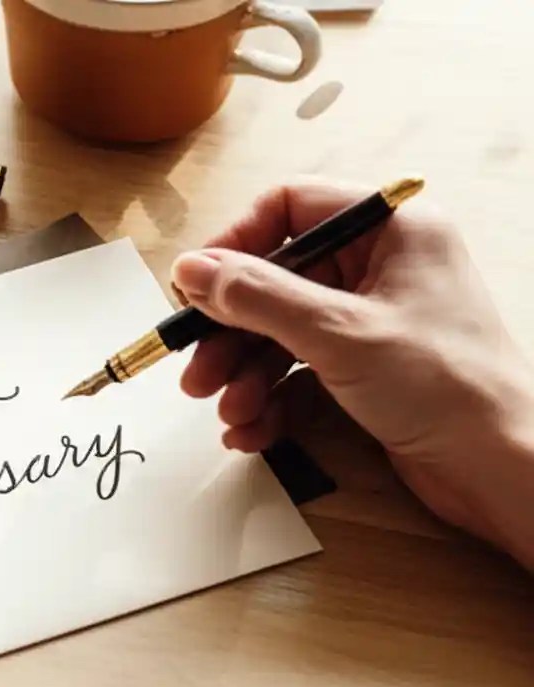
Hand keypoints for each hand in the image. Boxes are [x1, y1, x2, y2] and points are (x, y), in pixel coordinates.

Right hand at [170, 180, 533, 568]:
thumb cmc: (449, 388)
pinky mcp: (365, 367)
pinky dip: (269, 399)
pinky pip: (297, 369)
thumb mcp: (337, 332)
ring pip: (280, 330)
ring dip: (244, 373)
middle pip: (275, 278)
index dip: (235, 244)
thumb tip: (192, 270)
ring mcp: (371, 318)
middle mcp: (380, 266)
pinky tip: (251, 430)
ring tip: (227, 410)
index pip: (289, 206)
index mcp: (390, 229)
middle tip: (197, 368)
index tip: (196, 287)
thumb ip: (257, 296)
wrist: (503, 470)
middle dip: (230, 330)